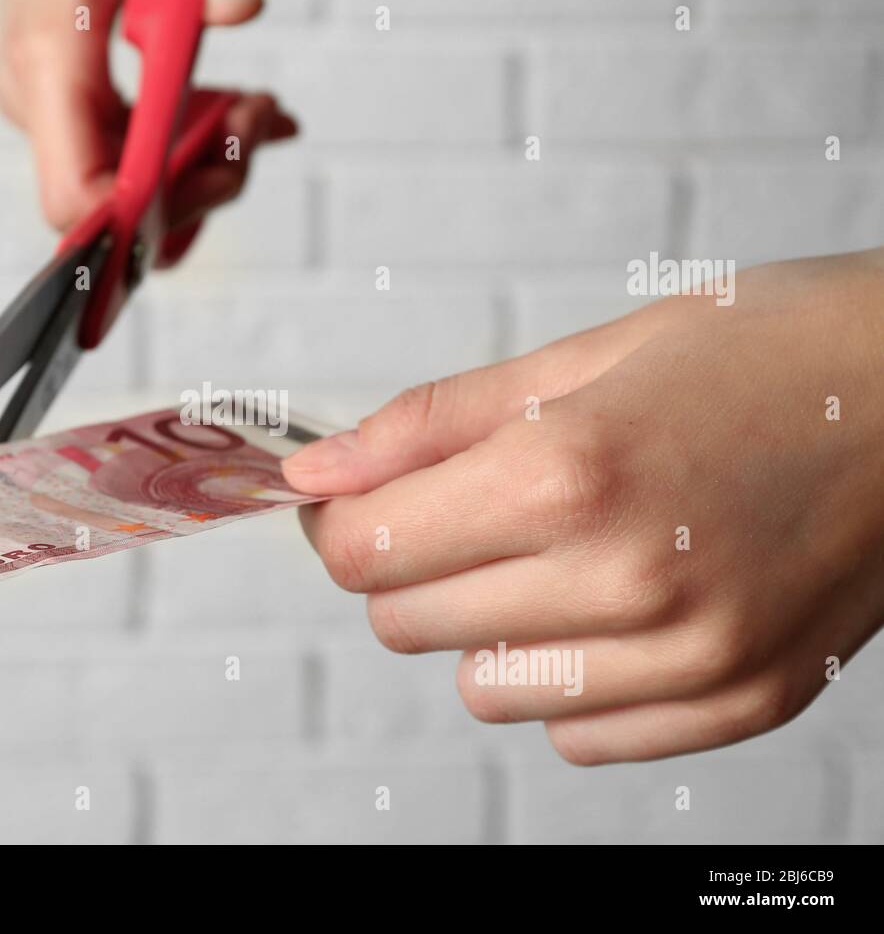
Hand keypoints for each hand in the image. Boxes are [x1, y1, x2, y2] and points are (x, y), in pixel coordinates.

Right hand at [0, 0, 296, 246]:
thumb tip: (242, 5)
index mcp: (46, 66)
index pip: (80, 197)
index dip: (150, 210)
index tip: (219, 174)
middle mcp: (37, 101)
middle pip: (119, 198)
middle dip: (202, 175)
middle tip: (256, 117)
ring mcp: (49, 109)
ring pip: (134, 182)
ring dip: (207, 158)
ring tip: (257, 107)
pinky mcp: (70, 104)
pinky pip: (133, 151)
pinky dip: (189, 140)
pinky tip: (236, 108)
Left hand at [283, 248, 883, 764]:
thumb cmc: (771, 352)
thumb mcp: (588, 355)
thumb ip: (431, 422)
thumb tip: (316, 469)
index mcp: (572, 472)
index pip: (366, 551)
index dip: (340, 521)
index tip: (354, 497)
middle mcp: (627, 579)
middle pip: (408, 624)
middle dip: (405, 566)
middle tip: (460, 509)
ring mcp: (691, 656)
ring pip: (484, 690)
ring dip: (484, 627)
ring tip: (551, 551)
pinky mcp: (740, 700)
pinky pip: (578, 734)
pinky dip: (566, 679)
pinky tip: (610, 606)